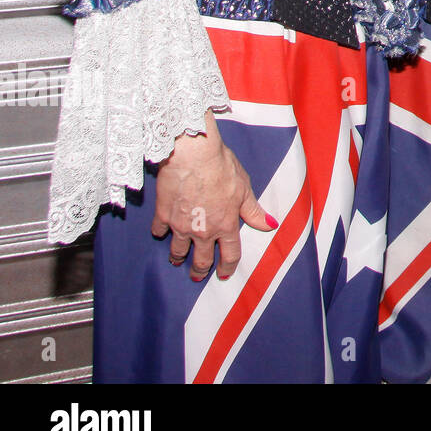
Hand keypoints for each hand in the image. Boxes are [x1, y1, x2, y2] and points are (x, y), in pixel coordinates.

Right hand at [150, 110, 275, 280]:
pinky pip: (159, 230)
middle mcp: (203, 231)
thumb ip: (253, 211)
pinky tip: (161, 232)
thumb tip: (270, 225)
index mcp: (226, 225)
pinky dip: (161, 232)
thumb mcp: (244, 189)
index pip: (230, 255)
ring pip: (178, 250)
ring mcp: (181, 225)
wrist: (193, 155)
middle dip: (200, 270)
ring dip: (178, 257)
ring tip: (177, 260)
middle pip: (201, 260)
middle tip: (198, 275)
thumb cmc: (222, 168)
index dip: (228, 267)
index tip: (224, 274)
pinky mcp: (163, 215)